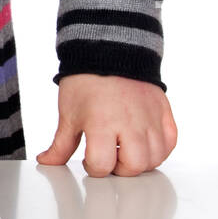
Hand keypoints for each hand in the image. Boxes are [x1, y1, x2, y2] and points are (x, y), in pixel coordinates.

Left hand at [36, 74, 177, 175]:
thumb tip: (48, 161)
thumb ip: (61, 144)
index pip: (102, 165)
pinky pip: (170, 142)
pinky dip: (159, 149)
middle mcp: (130, 122)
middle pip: (134, 166)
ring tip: (126, 149)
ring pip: (155, 158)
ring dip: (140, 161)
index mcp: (101, 123)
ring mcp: (150, 117)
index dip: (93, 167)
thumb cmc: (86, 80)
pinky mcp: (163, 111)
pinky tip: (144, 144)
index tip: (89, 158)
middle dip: (119, 168)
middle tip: (110, 156)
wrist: (107, 50)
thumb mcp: (69, 114)